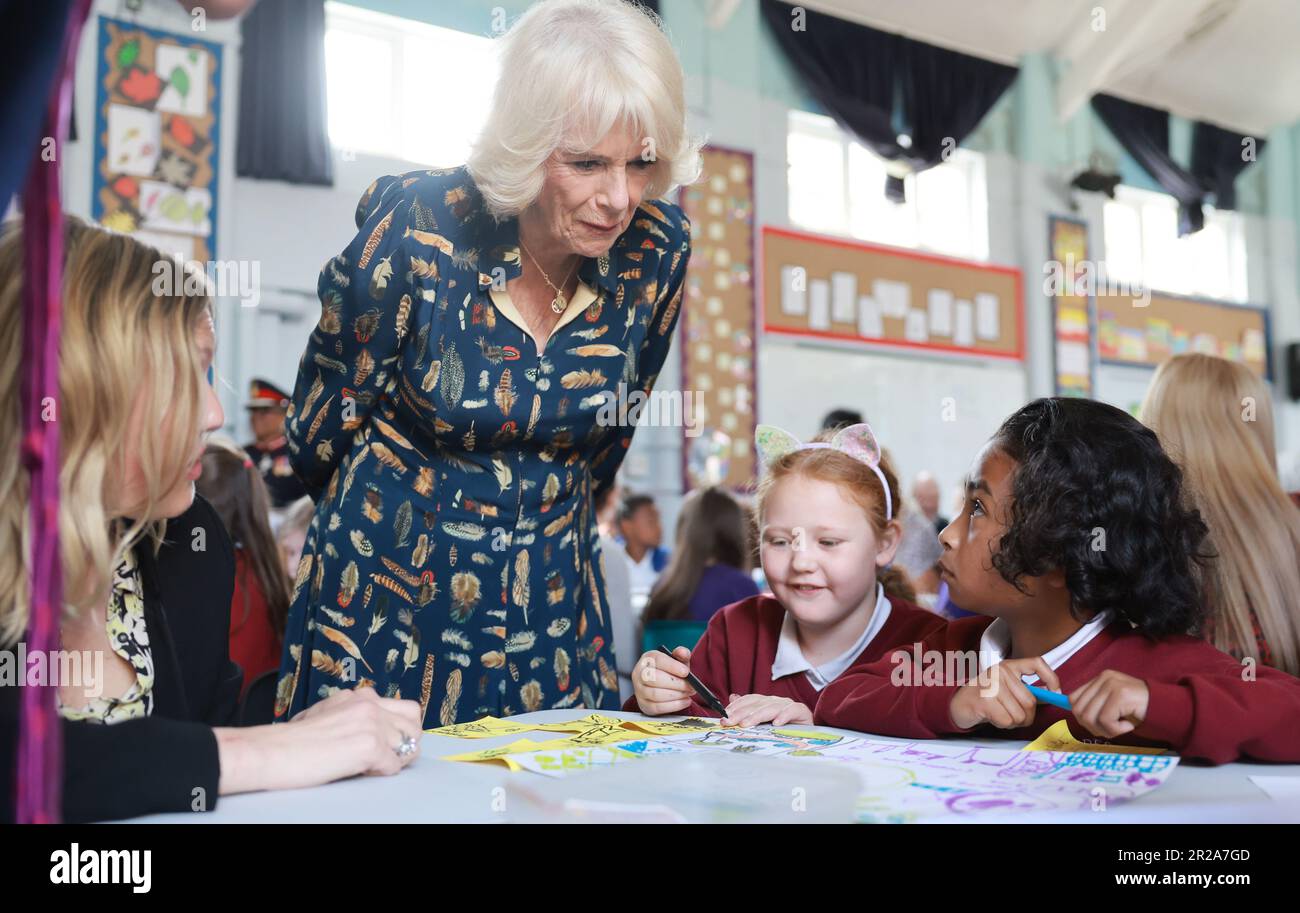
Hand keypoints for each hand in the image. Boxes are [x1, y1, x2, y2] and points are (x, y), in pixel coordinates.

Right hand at [216, 687, 423, 794]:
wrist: (269, 752)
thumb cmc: (289, 742)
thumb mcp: (324, 715)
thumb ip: (350, 716)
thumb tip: (368, 732)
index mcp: (358, 696)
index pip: (404, 708)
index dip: (397, 730)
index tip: (384, 745)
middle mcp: (368, 703)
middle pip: (414, 722)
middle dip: (406, 743)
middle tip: (387, 759)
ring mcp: (371, 723)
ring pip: (409, 744)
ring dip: (395, 760)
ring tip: (370, 767)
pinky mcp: (369, 745)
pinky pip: (394, 765)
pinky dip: (381, 774)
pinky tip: (359, 772)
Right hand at [632, 646, 694, 715]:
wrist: (661, 686)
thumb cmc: (669, 671)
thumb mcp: (676, 660)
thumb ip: (681, 654)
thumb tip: (683, 652)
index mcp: (647, 659)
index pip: (658, 660)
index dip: (672, 666)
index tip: (686, 672)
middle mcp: (639, 674)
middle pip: (655, 679)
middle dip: (677, 684)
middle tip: (691, 686)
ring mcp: (639, 690)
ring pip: (656, 694)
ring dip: (676, 695)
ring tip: (688, 693)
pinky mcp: (644, 705)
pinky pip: (658, 707)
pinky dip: (674, 705)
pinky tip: (685, 701)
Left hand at [721, 693, 812, 727]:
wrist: (811, 734)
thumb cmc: (786, 729)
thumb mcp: (765, 722)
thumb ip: (749, 710)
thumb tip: (732, 697)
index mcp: (766, 702)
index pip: (749, 700)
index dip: (736, 706)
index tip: (723, 716)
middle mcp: (776, 701)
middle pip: (756, 704)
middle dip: (740, 713)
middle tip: (729, 722)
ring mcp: (788, 705)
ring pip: (771, 707)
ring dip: (757, 716)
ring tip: (746, 725)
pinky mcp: (802, 711)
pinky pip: (792, 711)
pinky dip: (783, 716)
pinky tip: (776, 724)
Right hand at [949, 657, 1060, 730]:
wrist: (957, 705)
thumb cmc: (986, 698)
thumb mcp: (1006, 689)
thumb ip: (1027, 691)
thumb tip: (1054, 695)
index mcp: (1008, 666)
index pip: (1037, 663)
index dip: (1051, 678)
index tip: (1055, 693)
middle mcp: (999, 672)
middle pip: (1030, 701)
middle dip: (1025, 716)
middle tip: (1011, 715)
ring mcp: (991, 685)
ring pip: (1020, 715)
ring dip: (1012, 722)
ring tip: (999, 714)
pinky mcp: (984, 701)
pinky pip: (1007, 721)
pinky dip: (1002, 725)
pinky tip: (991, 717)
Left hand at [1070, 670, 1148, 738]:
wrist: (1166, 708)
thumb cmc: (1138, 710)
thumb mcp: (1112, 704)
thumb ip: (1095, 706)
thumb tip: (1076, 715)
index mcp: (1099, 679)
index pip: (1074, 699)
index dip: (1081, 716)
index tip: (1097, 725)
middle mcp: (1103, 678)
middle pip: (1079, 710)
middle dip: (1093, 726)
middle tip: (1111, 729)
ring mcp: (1112, 685)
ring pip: (1090, 717)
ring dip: (1105, 730)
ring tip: (1120, 728)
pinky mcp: (1120, 695)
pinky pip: (1105, 721)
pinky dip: (1116, 730)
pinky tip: (1128, 725)